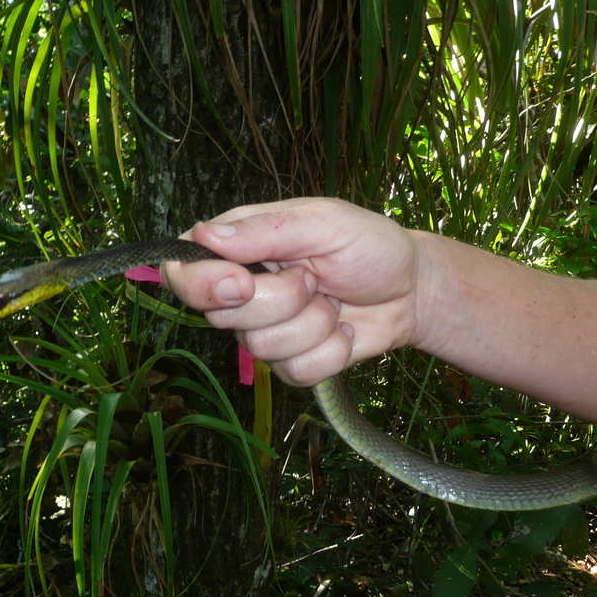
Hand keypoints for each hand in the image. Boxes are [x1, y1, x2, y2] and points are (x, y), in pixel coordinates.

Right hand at [160, 198, 423, 386]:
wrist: (412, 291)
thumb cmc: (369, 246)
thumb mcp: (324, 223)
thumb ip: (265, 230)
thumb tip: (203, 235)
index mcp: (240, 247)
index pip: (184, 272)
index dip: (202, 284)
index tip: (243, 283)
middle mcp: (244, 291)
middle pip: (224, 317)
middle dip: (282, 301)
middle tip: (315, 277)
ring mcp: (266, 330)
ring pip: (261, 348)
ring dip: (313, 325)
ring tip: (334, 300)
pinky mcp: (292, 364)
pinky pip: (294, 373)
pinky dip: (330, 352)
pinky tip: (342, 329)